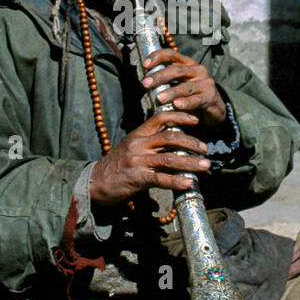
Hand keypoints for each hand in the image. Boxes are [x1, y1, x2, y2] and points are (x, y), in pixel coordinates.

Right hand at [89, 111, 210, 207]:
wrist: (94, 182)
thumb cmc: (115, 166)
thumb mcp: (130, 148)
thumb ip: (149, 145)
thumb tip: (173, 147)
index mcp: (138, 134)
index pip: (161, 118)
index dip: (180, 116)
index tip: (195, 120)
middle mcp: (139, 144)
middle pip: (170, 137)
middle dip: (191, 142)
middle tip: (205, 149)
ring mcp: (138, 161)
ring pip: (170, 158)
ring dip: (190, 162)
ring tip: (205, 166)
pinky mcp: (137, 178)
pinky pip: (161, 178)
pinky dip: (177, 181)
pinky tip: (188, 183)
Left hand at [141, 48, 226, 128]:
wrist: (215, 106)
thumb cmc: (192, 93)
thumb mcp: (181, 82)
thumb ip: (167, 79)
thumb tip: (145, 80)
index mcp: (188, 63)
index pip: (171, 54)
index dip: (157, 57)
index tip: (145, 65)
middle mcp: (197, 69)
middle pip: (176, 70)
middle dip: (159, 76)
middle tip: (146, 84)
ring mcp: (205, 82)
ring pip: (185, 87)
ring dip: (171, 92)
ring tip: (159, 98)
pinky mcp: (210, 96)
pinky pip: (196, 100)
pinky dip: (185, 103)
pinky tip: (176, 105)